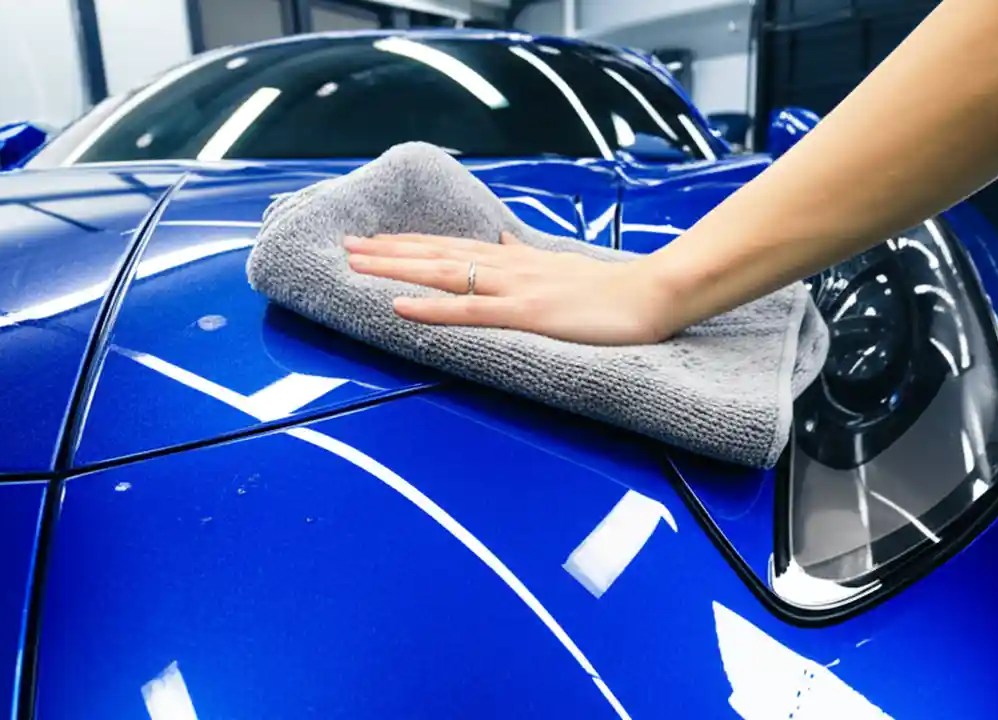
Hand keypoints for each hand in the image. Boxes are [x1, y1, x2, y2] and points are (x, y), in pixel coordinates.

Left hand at [343, 232, 677, 344]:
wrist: (651, 294)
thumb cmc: (612, 287)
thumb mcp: (564, 263)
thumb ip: (528, 255)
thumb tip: (503, 241)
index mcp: (515, 259)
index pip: (450, 246)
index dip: (410, 243)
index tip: (375, 239)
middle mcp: (507, 266)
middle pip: (435, 254)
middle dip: (387, 250)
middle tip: (345, 244)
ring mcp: (514, 289)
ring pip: (442, 274)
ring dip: (396, 268)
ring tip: (356, 264)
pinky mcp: (525, 314)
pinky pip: (467, 311)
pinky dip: (429, 308)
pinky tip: (396, 306)